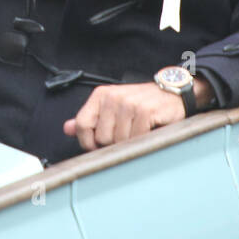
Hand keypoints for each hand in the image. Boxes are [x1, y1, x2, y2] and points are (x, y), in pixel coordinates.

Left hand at [64, 76, 213, 151]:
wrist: (171, 93)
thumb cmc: (140, 103)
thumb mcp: (112, 107)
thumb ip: (90, 119)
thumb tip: (68, 128)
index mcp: (101, 95)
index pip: (82, 126)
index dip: (89, 142)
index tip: (100, 145)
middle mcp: (113, 97)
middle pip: (102, 138)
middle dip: (114, 142)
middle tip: (128, 132)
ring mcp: (129, 103)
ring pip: (119, 141)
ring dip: (130, 142)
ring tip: (138, 130)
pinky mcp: (145, 111)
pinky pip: (136, 139)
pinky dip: (143, 139)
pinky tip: (148, 130)